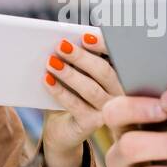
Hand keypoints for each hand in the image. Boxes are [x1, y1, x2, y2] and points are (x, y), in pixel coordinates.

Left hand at [40, 32, 122, 166]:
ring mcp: (108, 110)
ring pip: (91, 89)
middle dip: (82, 57)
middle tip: (62, 45)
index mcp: (118, 76)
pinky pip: (76, 105)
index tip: (85, 37)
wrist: (62, 130)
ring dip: (69, 74)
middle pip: (105, 72)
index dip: (104, 45)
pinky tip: (47, 80)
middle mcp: (118, 94)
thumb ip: (76, 60)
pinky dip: (60, 91)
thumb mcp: (76, 75)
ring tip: (51, 62)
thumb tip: (64, 42)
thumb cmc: (71, 96)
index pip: (117, 57)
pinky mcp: (93, 123)